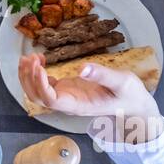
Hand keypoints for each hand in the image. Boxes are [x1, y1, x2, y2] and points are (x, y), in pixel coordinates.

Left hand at [17, 53, 162, 144]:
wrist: (133, 105)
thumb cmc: (129, 95)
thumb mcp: (122, 83)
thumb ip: (103, 76)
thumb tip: (83, 68)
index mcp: (79, 105)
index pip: (52, 101)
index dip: (41, 86)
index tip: (40, 68)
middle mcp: (69, 104)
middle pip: (38, 97)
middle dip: (29, 79)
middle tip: (30, 58)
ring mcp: (67, 97)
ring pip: (38, 92)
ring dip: (29, 76)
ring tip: (29, 57)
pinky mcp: (67, 90)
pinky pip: (46, 85)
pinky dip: (37, 73)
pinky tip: (40, 60)